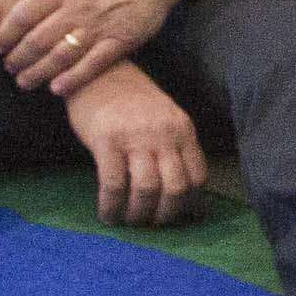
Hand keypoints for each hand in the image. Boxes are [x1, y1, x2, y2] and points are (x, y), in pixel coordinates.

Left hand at [0, 0, 189, 93]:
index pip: (24, 14)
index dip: (6, 33)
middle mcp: (77, 8)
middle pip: (38, 39)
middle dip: (19, 58)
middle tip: (9, 68)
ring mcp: (99, 26)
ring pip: (60, 56)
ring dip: (38, 73)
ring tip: (24, 82)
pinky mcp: (119, 41)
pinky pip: (92, 65)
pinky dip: (73, 79)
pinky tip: (57, 89)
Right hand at [63, 63, 207, 227]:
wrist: (97, 71)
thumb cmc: (130, 99)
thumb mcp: (164, 117)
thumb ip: (173, 146)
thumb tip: (179, 191)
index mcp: (182, 129)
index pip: (197, 176)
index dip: (189, 203)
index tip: (175, 214)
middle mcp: (164, 133)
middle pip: (175, 187)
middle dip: (165, 215)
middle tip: (151, 224)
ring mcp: (135, 136)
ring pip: (147, 189)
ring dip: (138, 214)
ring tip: (129, 221)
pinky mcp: (106, 140)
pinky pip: (113, 184)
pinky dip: (111, 207)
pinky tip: (107, 215)